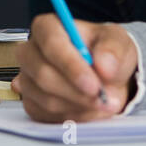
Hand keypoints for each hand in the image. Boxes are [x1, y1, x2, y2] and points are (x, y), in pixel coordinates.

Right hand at [11, 14, 138, 121]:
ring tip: (103, 104)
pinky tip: (89, 110)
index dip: (71, 66)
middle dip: (76, 92)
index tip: (94, 84)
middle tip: (103, 100)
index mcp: (48, 27)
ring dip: (79, 107)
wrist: (106, 76)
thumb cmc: (105, 53)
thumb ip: (113, 50)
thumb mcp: (118, 42)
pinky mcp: (31, 103)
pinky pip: (47, 116)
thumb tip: (104, 65)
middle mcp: (31, 51)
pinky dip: (73, 118)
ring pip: (46, 99)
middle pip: (43, 74)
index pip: (51, 44)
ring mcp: (28, 78)